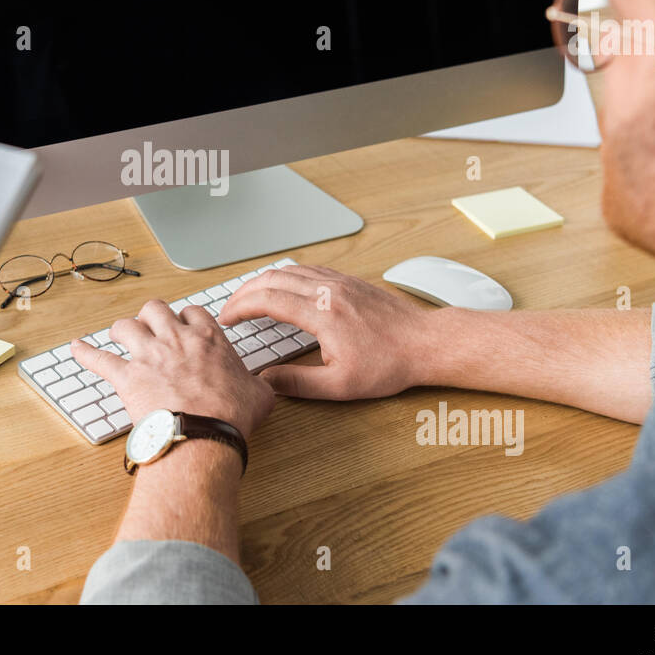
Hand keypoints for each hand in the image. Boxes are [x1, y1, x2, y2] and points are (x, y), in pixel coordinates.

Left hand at [71, 300, 274, 439]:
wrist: (204, 434)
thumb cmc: (230, 416)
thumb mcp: (259, 395)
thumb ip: (259, 384)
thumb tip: (265, 387)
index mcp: (208, 338)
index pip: (193, 312)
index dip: (186, 318)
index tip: (184, 326)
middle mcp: (176, 339)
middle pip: (155, 309)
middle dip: (151, 315)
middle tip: (150, 326)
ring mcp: (149, 355)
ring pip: (126, 326)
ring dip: (122, 329)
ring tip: (119, 334)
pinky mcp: (127, 377)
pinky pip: (98, 359)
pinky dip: (85, 353)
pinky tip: (76, 348)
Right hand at [219, 264, 434, 399]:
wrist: (426, 343)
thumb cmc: (389, 364)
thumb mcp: (340, 385)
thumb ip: (298, 383)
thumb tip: (266, 382)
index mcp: (322, 314)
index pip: (268, 300)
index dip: (241, 307)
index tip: (227, 319)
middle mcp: (328, 290)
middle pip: (272, 278)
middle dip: (245, 292)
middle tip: (230, 308)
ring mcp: (339, 282)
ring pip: (289, 269)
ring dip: (263, 281)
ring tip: (249, 298)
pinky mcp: (348, 281)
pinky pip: (308, 268)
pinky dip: (286, 276)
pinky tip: (282, 288)